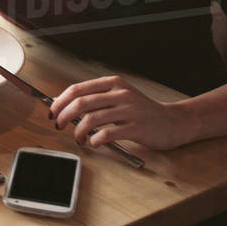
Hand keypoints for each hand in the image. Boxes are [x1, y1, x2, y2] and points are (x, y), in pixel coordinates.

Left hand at [51, 75, 197, 150]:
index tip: (52, 112)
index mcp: (113, 83)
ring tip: (78, 138)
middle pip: (81, 103)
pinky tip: (94, 143)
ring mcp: (129, 109)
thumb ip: (96, 99)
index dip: (60, 101)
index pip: (77, 89)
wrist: (174, 121)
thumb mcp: (119, 97)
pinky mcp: (137, 127)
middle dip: (63, 116)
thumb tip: (64, 105)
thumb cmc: (143, 111)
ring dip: (78, 131)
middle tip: (59, 126)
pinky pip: (107, 133)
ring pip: (91, 118)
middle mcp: (120, 93)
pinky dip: (95, 140)